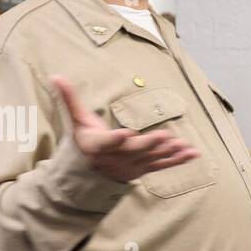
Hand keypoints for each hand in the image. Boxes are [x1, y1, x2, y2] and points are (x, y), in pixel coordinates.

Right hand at [51, 74, 199, 182]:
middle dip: (149, 144)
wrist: (88, 175)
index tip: (125, 133)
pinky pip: (162, 165)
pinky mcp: (143, 168)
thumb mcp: (76, 122)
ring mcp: (131, 165)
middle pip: (134, 151)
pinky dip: (178, 160)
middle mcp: (116, 158)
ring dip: (167, 152)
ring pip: (151, 159)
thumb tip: (56, 76)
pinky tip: (193, 153)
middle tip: (164, 136)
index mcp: (98, 145)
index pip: (107, 142)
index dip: (116, 139)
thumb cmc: (83, 142)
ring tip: (182, 144)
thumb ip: (69, 99)